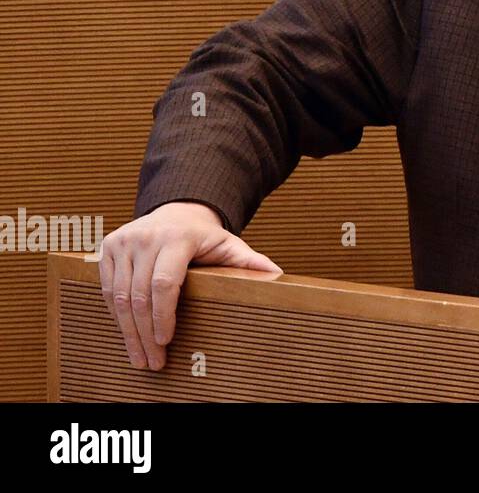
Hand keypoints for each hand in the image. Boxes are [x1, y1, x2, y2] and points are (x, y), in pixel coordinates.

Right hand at [98, 201, 281, 370]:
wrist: (178, 211)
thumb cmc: (206, 237)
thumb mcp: (230, 245)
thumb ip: (250, 262)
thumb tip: (278, 277)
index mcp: (179, 238)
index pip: (165, 283)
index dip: (163, 315)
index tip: (167, 341)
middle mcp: (147, 237)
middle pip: (140, 295)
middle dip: (145, 333)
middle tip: (153, 361)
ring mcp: (125, 240)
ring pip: (120, 295)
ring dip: (128, 331)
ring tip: (139, 356)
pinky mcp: (108, 246)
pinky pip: (107, 288)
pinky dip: (116, 314)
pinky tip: (127, 334)